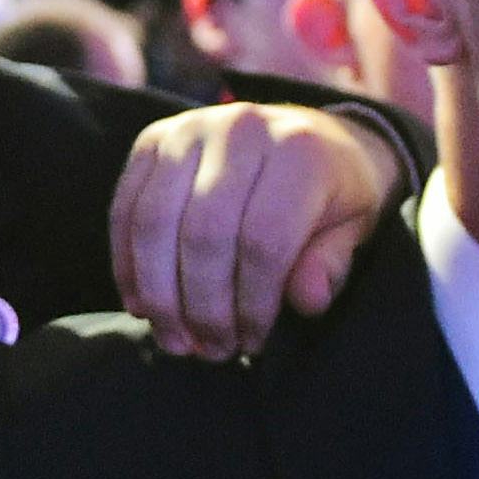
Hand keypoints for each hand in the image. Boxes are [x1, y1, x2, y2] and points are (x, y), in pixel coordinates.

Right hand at [109, 103, 395, 360]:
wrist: (309, 134)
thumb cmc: (332, 193)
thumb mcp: (352, 228)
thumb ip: (331, 263)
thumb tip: (307, 300)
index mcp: (299, 150)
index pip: (263, 240)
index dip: (251, 304)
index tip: (253, 342)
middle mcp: (240, 129)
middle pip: (203, 235)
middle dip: (202, 307)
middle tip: (211, 350)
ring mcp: (188, 128)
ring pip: (154, 223)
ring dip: (159, 294)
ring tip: (176, 339)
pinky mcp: (152, 139)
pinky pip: (125, 209)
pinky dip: (127, 265)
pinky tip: (142, 305)